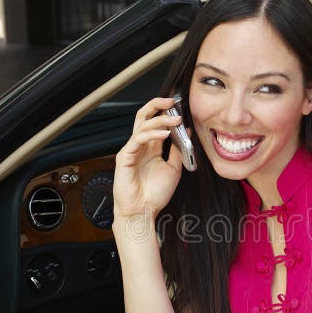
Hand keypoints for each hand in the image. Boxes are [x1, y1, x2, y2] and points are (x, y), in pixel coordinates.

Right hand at [113, 97, 183, 219]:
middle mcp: (141, 146)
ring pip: (142, 125)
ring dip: (160, 119)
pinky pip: (138, 139)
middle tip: (173, 101)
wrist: (143, 211)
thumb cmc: (155, 194)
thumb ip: (178, 151)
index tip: (180, 106)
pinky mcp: (125, 157)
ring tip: (175, 120)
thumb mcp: (174, 169)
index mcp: (151, 148)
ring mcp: (131, 150)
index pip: (156, 123)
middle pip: (144, 117)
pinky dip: (152, 134)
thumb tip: (186, 132)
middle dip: (157, 105)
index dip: (166, 112)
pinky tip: (165, 134)